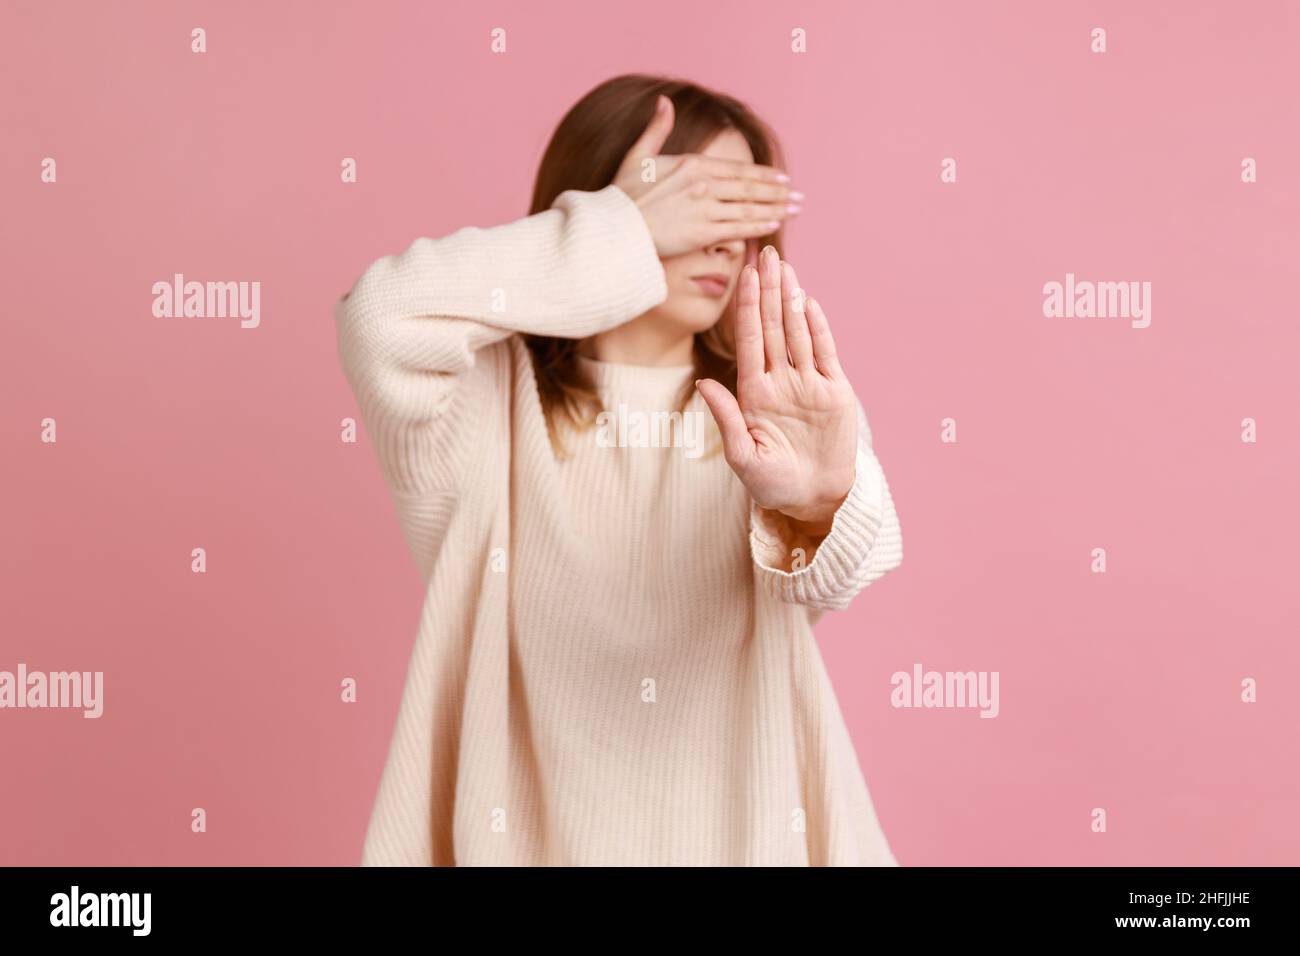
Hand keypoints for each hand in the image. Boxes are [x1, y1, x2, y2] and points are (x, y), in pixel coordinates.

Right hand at [612, 95, 799, 256]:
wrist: (614, 227)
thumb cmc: (621, 195)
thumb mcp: (638, 156)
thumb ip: (656, 129)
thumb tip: (664, 101)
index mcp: (693, 164)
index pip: (738, 170)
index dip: (764, 175)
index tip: (782, 179)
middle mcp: (704, 184)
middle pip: (750, 188)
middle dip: (779, 192)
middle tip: (800, 196)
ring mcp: (705, 208)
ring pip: (749, 208)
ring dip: (776, 209)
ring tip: (795, 210)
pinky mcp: (703, 232)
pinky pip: (739, 228)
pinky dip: (759, 225)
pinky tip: (775, 224)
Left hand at [696, 245, 858, 529]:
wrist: (814, 499)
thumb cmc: (773, 484)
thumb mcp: (743, 457)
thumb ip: (727, 419)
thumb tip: (705, 383)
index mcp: (754, 393)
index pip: (749, 340)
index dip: (746, 307)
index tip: (743, 276)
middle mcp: (780, 381)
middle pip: (772, 327)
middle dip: (768, 290)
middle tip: (765, 253)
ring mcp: (808, 383)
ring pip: (798, 332)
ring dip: (791, 300)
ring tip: (785, 267)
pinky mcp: (835, 392)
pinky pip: (826, 352)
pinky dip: (818, 327)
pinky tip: (808, 302)